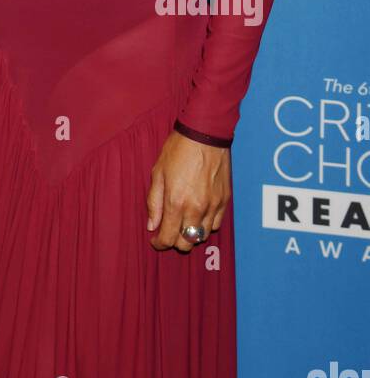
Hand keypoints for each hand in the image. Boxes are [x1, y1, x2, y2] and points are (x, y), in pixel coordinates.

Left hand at [146, 130, 230, 251]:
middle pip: (186, 243)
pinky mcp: (224, 201)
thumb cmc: (178, 150)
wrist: (205, 134)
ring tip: (183, 222)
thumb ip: (154, 202)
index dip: (159, 243)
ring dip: (190, 234)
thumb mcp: (158, 173)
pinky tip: (198, 215)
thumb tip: (152, 225)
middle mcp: (196, 209)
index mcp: (176, 202)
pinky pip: (216, 224)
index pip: (168, 238)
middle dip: (174, 241)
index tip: (156, 240)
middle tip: (168, 231)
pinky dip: (206, 225)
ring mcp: (213, 206)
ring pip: (202, 236)